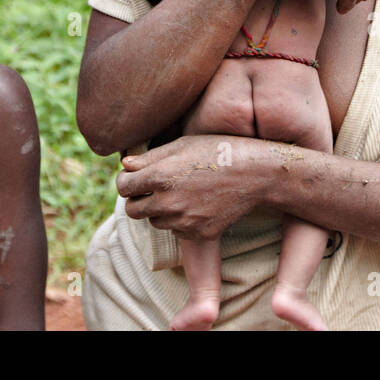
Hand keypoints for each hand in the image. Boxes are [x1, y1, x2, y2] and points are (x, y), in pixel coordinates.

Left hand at [116, 135, 272, 239]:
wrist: (256, 174)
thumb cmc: (218, 150)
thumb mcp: (183, 145)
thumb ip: (150, 157)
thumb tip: (125, 165)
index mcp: (160, 176)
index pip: (123, 187)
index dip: (127, 181)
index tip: (136, 177)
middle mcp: (169, 202)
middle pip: (132, 210)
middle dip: (138, 199)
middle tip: (154, 188)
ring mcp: (184, 222)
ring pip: (155, 222)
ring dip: (161, 210)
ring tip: (182, 192)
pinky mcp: (198, 235)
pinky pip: (177, 231)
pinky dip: (181, 221)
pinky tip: (198, 204)